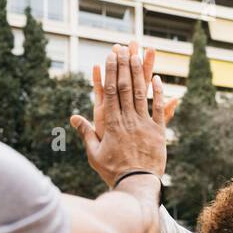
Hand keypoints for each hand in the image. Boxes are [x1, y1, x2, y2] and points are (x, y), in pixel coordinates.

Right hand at [69, 40, 172, 187]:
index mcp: (111, 123)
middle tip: (123, 47)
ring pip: (141, 94)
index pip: (110, 92)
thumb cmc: (113, 171)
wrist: (136, 185)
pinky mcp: (158, 132)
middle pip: (125, 87)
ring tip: (138, 55)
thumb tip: (74, 118)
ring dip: (139, 73)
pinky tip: (157, 78)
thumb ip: (86, 133)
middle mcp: (127, 120)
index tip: (110, 57)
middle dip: (123, 65)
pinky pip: (158, 109)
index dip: (111, 72)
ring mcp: (144, 124)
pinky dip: (158, 93)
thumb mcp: (95, 153)